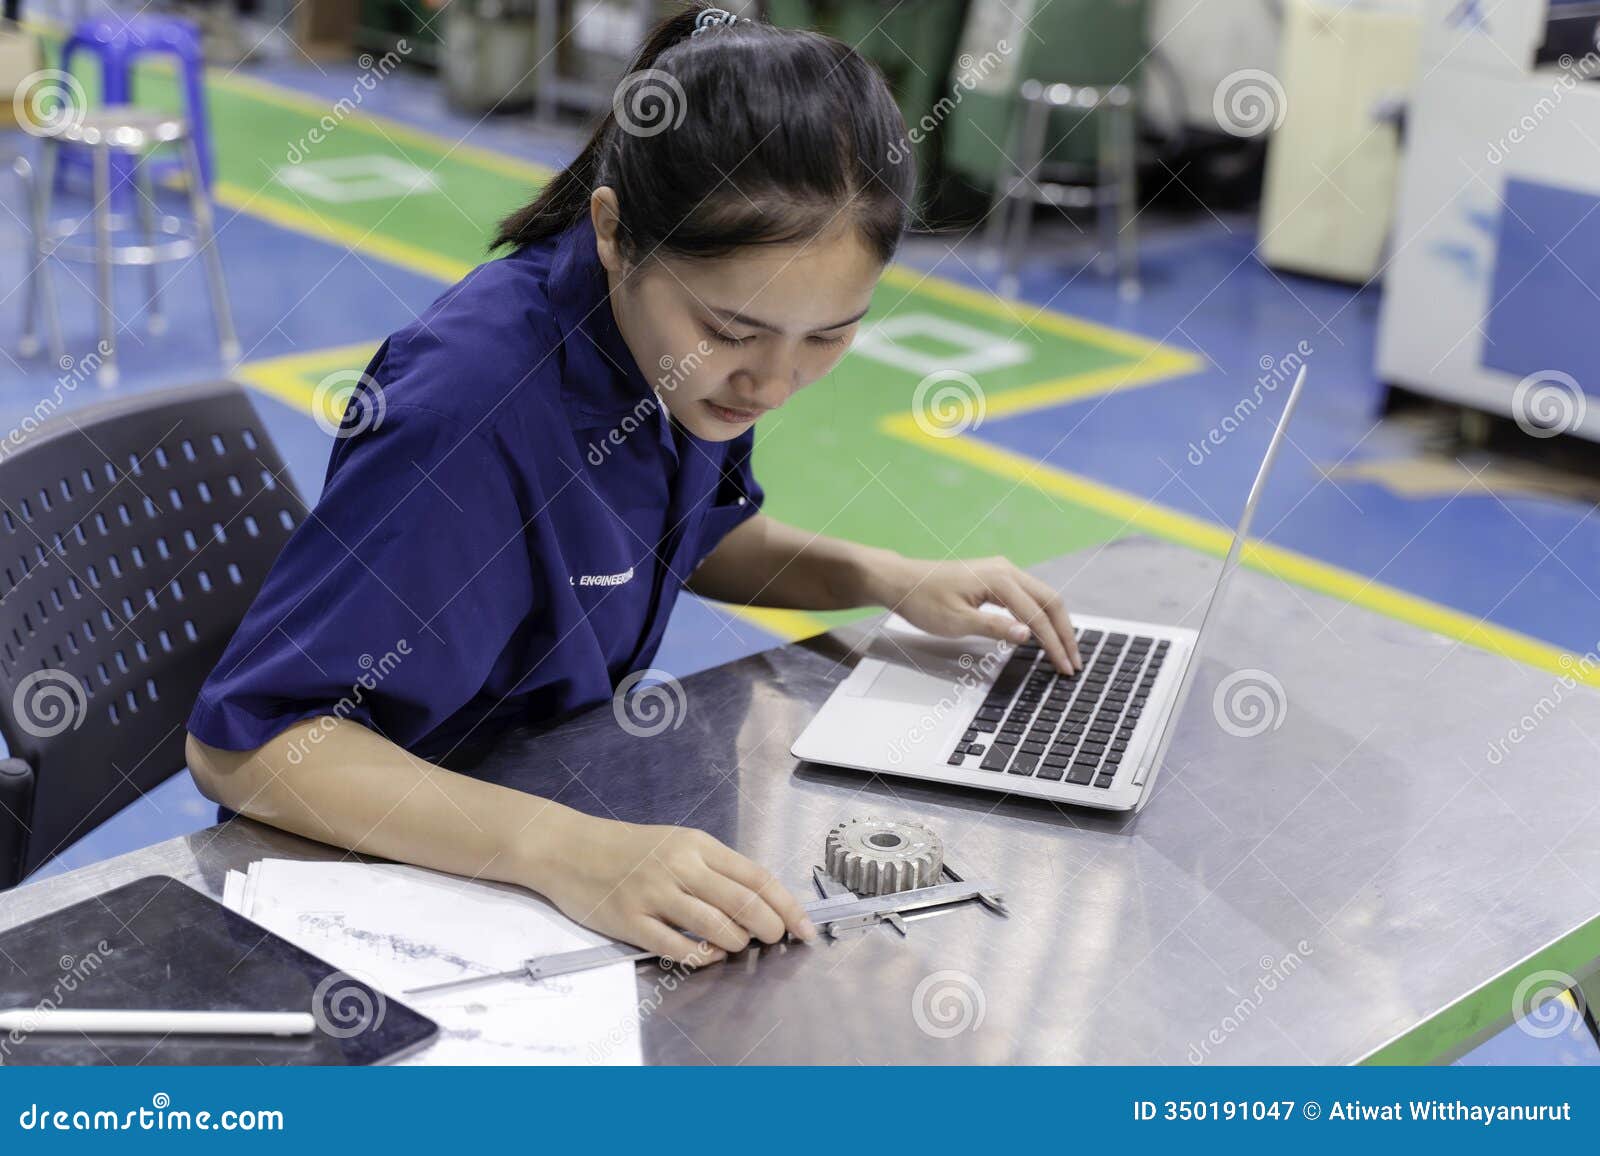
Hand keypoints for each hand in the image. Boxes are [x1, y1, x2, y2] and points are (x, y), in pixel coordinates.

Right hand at [538, 814, 817, 966]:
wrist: (569, 848)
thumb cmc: (628, 847)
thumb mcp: (677, 842)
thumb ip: (714, 867)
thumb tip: (760, 900)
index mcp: (697, 845)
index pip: (756, 877)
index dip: (787, 906)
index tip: (805, 928)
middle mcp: (679, 867)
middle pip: (742, 903)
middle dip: (769, 928)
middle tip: (774, 940)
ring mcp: (654, 895)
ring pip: (715, 927)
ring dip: (737, 942)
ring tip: (740, 946)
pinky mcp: (631, 921)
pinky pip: (677, 947)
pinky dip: (702, 956)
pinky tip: (711, 956)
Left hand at [871, 554, 1081, 673]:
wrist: (902, 582)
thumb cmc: (924, 601)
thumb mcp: (956, 622)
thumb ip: (994, 627)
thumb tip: (1028, 634)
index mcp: (999, 579)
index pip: (1037, 615)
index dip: (1054, 644)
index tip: (1064, 667)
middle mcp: (1006, 570)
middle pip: (1050, 601)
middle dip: (1065, 633)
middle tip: (1074, 662)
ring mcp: (1002, 572)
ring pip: (1042, 597)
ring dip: (1056, 624)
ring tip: (1065, 652)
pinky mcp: (996, 578)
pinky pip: (1028, 596)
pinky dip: (1042, 616)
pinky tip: (1045, 633)